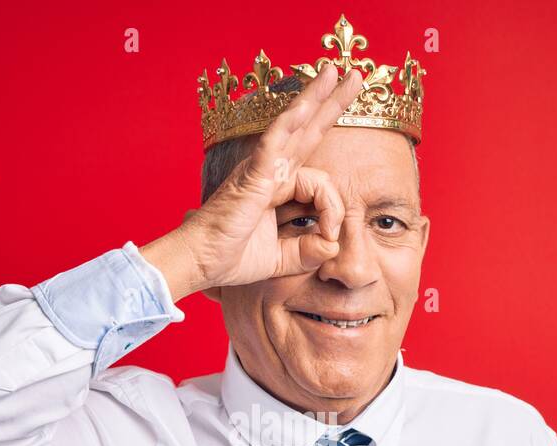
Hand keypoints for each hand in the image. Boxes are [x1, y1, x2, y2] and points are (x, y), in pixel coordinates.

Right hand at [141, 62, 362, 300]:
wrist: (201, 261)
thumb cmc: (232, 258)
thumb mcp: (282, 259)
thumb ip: (309, 252)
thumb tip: (334, 244)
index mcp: (279, 189)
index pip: (322, 184)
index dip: (334, 211)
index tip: (330, 238)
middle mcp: (272, 171)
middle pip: (309, 131)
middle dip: (333, 103)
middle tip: (355, 76)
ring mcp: (262, 167)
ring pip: (296, 126)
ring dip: (319, 97)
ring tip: (339, 72)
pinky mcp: (253, 173)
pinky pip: (274, 140)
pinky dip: (290, 121)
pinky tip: (307, 103)